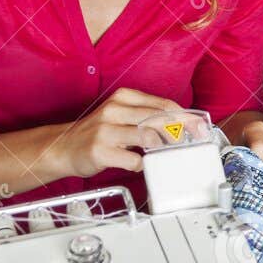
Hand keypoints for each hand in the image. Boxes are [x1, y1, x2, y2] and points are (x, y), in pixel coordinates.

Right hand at [46, 87, 182, 178]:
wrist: (63, 147)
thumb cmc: (98, 132)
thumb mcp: (121, 115)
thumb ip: (147, 116)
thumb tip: (181, 123)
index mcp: (123, 97)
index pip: (163, 105)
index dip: (185, 116)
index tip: (199, 126)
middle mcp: (114, 111)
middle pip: (159, 119)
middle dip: (181, 131)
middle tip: (192, 140)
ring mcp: (106, 131)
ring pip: (148, 137)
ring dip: (162, 147)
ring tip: (164, 152)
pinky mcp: (100, 151)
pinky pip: (133, 160)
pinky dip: (141, 164)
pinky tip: (137, 164)